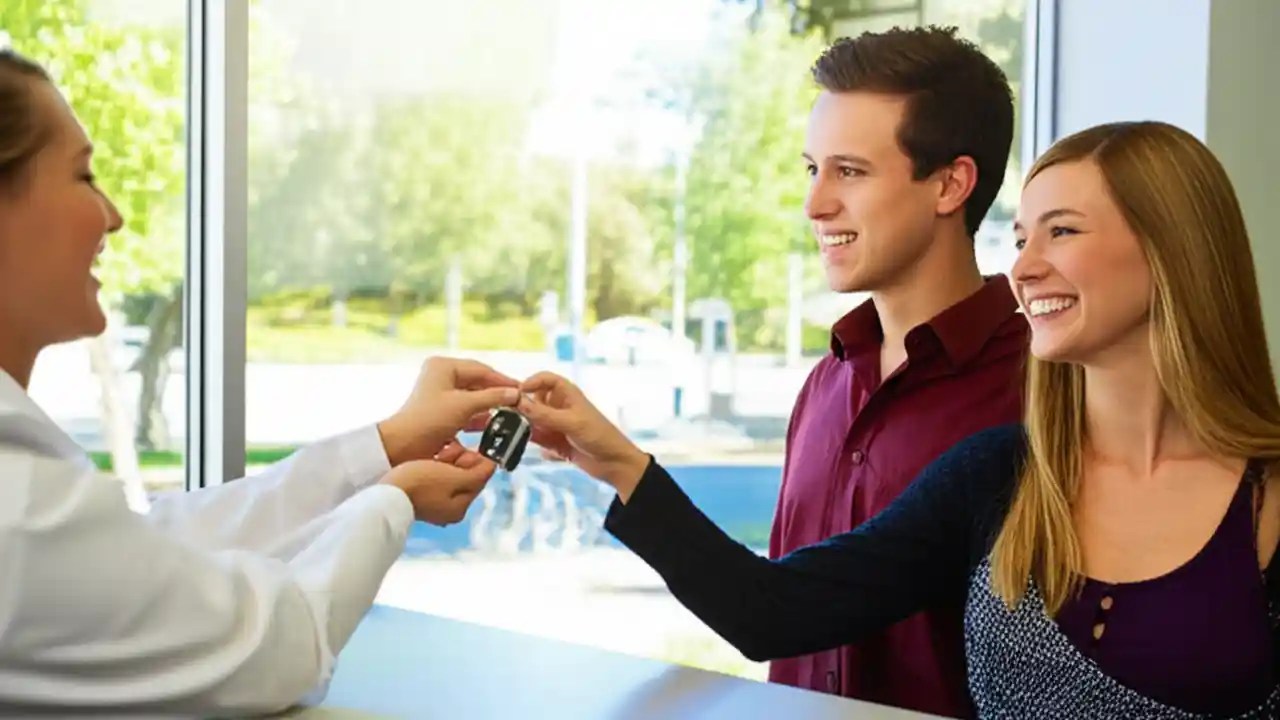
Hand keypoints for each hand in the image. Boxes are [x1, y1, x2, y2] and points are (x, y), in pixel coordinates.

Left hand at [378, 356, 519, 465]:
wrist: (402, 446)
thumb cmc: (428, 420)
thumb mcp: (464, 406)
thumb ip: (492, 398)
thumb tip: (516, 393)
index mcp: (444, 366)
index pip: (481, 370)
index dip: (503, 380)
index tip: (522, 390)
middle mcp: (441, 376)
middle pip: (478, 383)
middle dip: (497, 394)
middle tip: (518, 403)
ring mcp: (441, 394)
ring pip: (474, 398)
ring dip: (490, 407)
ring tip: (510, 415)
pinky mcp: (441, 412)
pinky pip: (466, 411)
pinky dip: (479, 418)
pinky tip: (494, 425)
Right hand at [379, 440, 495, 524]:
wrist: (383, 493)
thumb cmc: (415, 484)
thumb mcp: (453, 477)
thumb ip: (477, 473)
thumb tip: (493, 466)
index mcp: (460, 508)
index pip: (480, 477)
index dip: (475, 459)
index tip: (463, 450)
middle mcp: (449, 509)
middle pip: (466, 475)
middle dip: (458, 460)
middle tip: (444, 455)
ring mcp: (434, 503)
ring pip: (450, 473)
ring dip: (445, 460)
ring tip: (433, 458)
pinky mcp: (420, 495)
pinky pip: (435, 476)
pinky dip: (433, 465)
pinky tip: (424, 461)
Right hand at [517, 372, 649, 501]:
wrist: (614, 464)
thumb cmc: (598, 435)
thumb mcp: (570, 422)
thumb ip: (544, 414)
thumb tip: (518, 402)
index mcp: (567, 394)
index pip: (545, 379)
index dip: (531, 382)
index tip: (517, 393)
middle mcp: (559, 407)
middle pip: (534, 400)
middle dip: (521, 407)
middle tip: (504, 416)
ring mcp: (556, 425)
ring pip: (532, 420)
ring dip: (523, 425)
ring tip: (509, 433)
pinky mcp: (554, 442)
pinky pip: (536, 438)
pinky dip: (530, 441)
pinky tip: (519, 445)